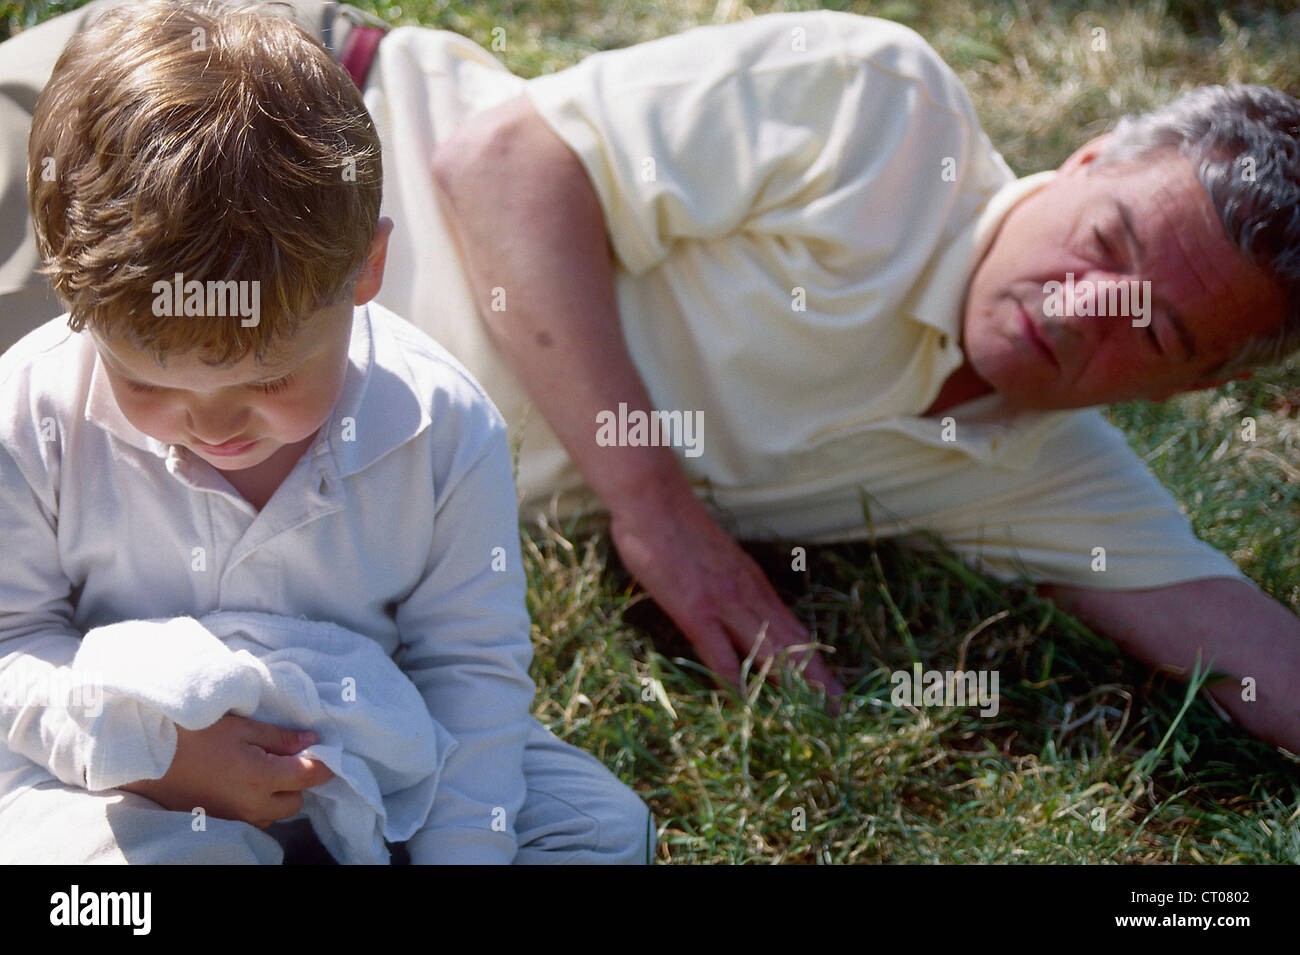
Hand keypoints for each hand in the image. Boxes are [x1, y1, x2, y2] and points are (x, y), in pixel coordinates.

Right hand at [117, 714, 334, 828]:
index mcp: (261, 778)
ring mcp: (235, 818)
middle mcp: (252, 805)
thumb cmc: (194, 734)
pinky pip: (254, 818)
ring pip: (275, 814)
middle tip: (286, 755)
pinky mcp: (221, 822)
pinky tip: (244, 781)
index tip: (327, 748)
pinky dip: (259, 803)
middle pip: (296, 801)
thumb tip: (312, 741)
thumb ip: (280, 738)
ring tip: (263, 767)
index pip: (311, 776)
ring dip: (278, 794)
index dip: (325, 762)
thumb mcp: (242, 727)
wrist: (145, 756)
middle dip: (298, 780)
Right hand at [610, 489, 843, 697]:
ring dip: (793, 684)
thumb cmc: (675, 523)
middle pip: (791, 644)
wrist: (653, 499)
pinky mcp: (696, 610)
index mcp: (753, 582)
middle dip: (817, 679)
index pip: (792, 628)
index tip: (831, 683)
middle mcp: (748, 595)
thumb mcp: (715, 556)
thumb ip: (727, 581)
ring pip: (769, 651)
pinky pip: (720, 653)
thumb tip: (730, 605)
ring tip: (815, 710)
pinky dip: (734, 680)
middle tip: (840, 708)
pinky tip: (746, 702)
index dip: (814, 658)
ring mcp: (724, 604)